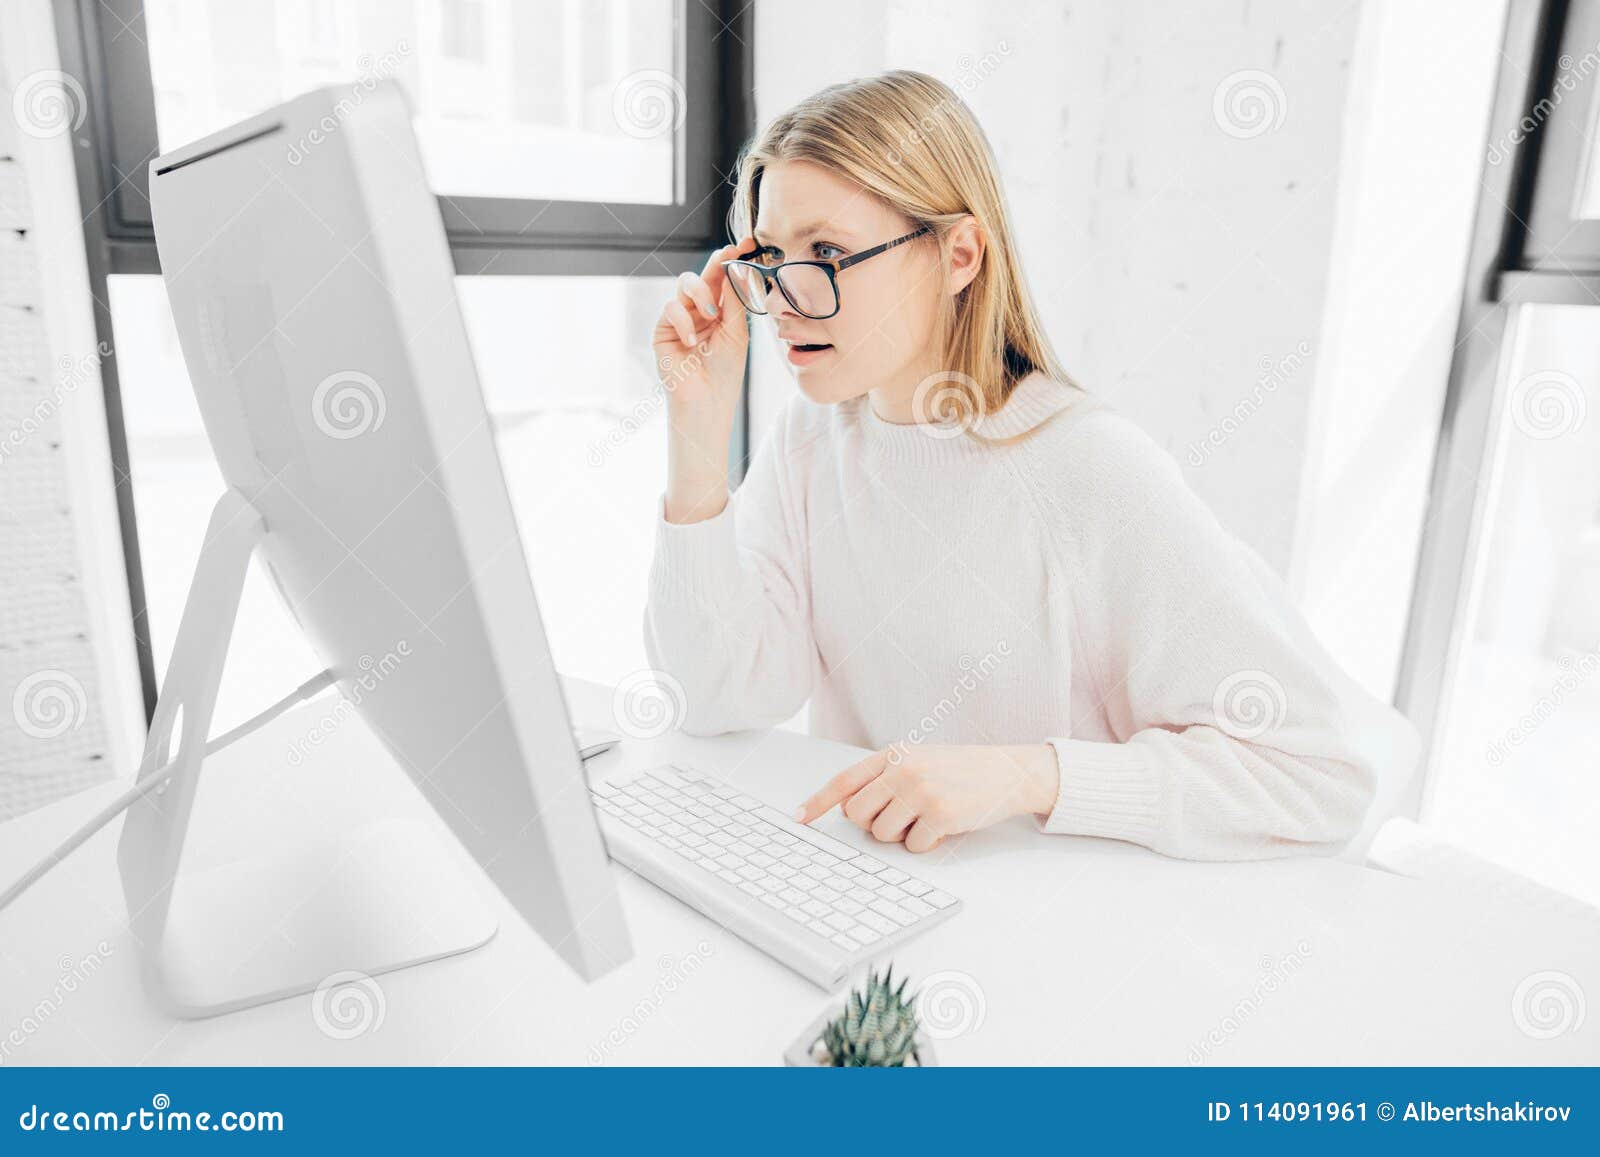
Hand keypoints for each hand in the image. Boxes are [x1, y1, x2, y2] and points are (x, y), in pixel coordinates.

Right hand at [654, 236, 752, 524]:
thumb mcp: (736, 332)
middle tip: (730, 253)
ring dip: (700, 293)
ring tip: (711, 315)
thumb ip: (734, 300)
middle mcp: (701, 310)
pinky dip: (684, 320)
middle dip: (718, 262)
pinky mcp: (663, 329)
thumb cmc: (725, 372)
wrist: (706, 402)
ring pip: (685, 283)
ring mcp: (681, 318)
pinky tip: (693, 340)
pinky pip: (671, 308)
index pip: (727, 278)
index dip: (735, 260)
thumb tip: (739, 266)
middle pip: (706, 274)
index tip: (750, 244)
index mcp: (722, 311)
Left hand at [794, 744, 1060, 852]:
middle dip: (873, 824)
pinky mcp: (940, 814)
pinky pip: (913, 847)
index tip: (799, 818)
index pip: (844, 780)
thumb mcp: (918, 760)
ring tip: (927, 817)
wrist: (1008, 772)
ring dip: (902, 835)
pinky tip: (944, 825)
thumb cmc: (960, 770)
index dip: (817, 802)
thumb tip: (846, 808)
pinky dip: (926, 844)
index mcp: (894, 754)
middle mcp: (903, 769)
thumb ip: (883, 778)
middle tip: (901, 817)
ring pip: (882, 834)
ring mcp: (921, 791)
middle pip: (857, 815)